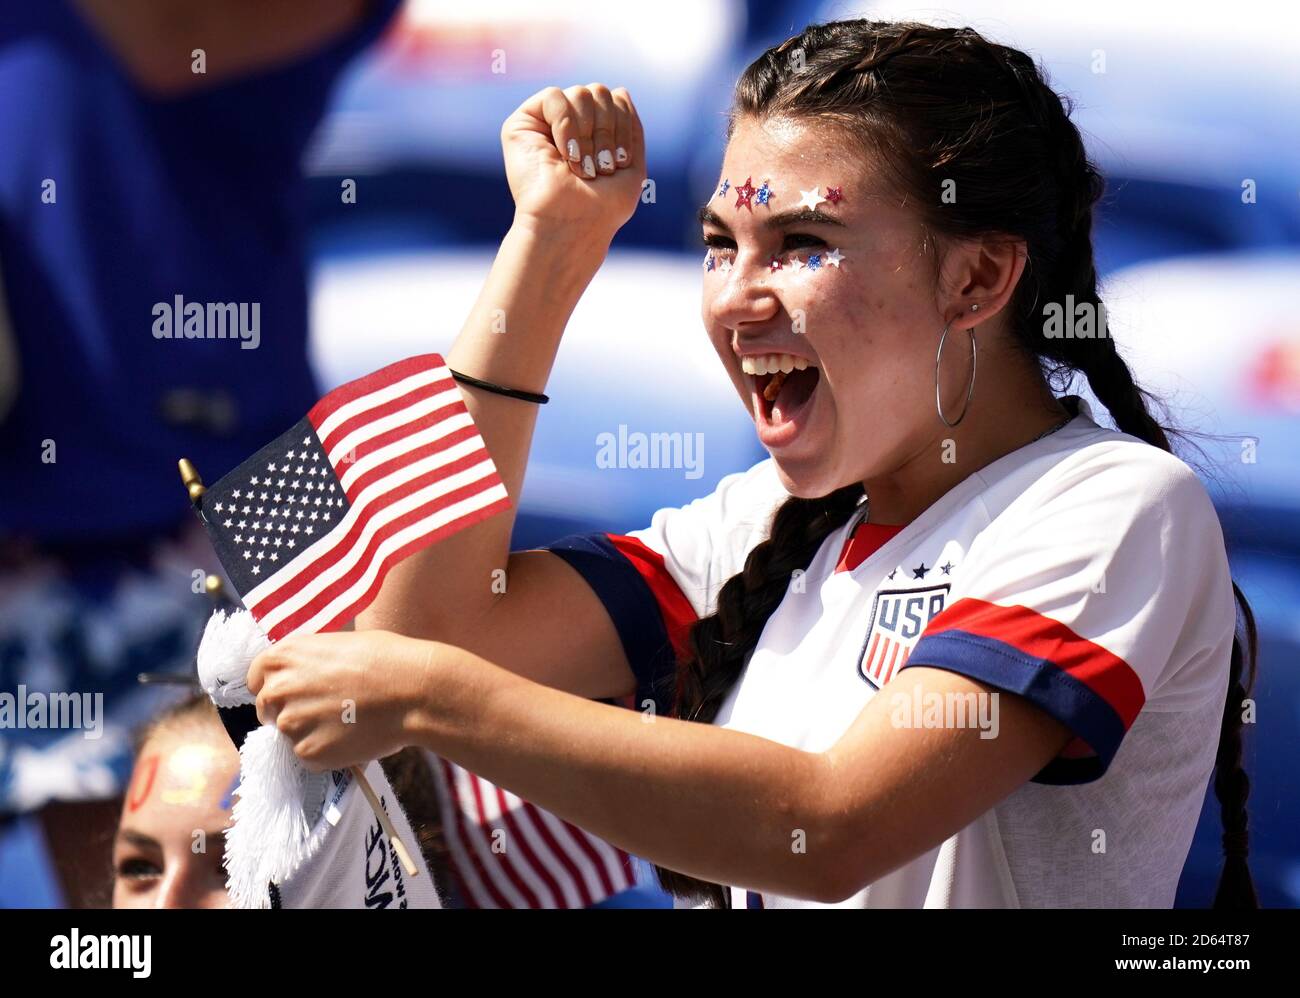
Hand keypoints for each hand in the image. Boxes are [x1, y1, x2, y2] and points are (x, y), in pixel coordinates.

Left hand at [247, 630, 431, 771]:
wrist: (413, 689)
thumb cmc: (386, 659)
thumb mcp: (339, 644)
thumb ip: (309, 661)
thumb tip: (305, 676)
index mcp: (282, 656)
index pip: (256, 678)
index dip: (276, 685)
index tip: (295, 692)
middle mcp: (277, 689)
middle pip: (267, 709)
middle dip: (290, 711)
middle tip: (325, 710)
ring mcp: (290, 724)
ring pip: (289, 735)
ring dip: (310, 733)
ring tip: (347, 723)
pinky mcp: (307, 753)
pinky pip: (308, 757)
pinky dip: (325, 752)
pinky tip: (351, 738)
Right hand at [502, 83, 645, 243]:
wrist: (573, 225)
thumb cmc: (603, 206)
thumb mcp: (632, 165)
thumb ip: (631, 127)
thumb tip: (622, 90)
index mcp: (593, 132)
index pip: (616, 100)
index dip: (623, 125)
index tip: (620, 163)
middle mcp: (570, 124)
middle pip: (599, 91)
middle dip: (607, 130)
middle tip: (600, 167)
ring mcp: (546, 123)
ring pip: (580, 93)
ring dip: (588, 134)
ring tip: (582, 167)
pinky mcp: (522, 124)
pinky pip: (554, 97)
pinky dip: (567, 127)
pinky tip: (565, 156)